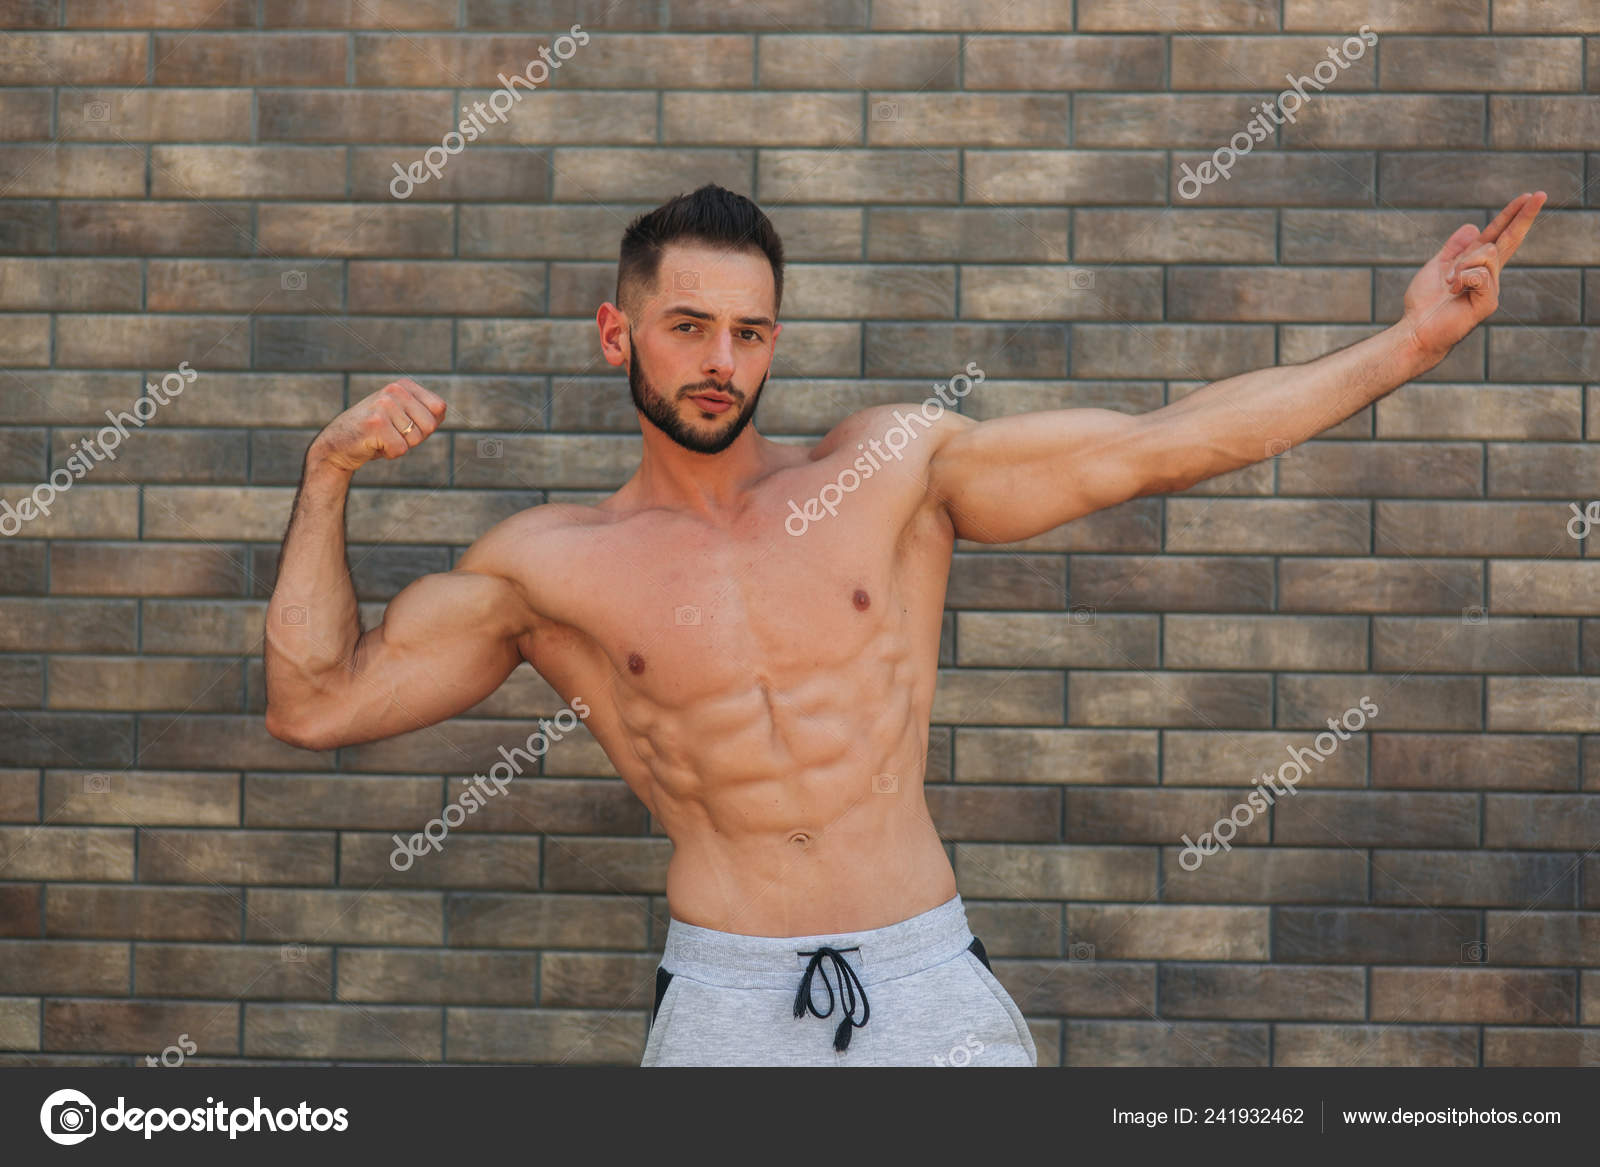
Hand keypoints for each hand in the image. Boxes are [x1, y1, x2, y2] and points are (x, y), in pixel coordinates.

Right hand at [309, 378, 446, 472]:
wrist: (336, 444)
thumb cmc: (375, 433)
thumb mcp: (401, 416)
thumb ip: (424, 412)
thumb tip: (442, 410)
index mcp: (403, 385)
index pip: (439, 408)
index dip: (427, 425)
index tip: (405, 425)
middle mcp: (394, 390)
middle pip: (430, 425)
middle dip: (414, 438)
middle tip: (392, 435)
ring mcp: (384, 405)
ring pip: (415, 438)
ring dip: (400, 446)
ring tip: (380, 438)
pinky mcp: (376, 423)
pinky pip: (400, 449)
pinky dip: (389, 454)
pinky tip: (373, 445)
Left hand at [1400, 191, 1546, 365]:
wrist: (1415, 329)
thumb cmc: (1424, 303)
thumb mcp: (1437, 267)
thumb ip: (1454, 248)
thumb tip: (1474, 226)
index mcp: (1477, 265)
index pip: (1499, 235)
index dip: (1512, 215)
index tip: (1530, 196)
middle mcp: (1489, 275)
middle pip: (1510, 239)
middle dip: (1524, 215)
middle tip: (1542, 192)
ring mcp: (1491, 288)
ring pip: (1486, 253)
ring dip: (1461, 264)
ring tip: (1449, 284)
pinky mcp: (1489, 302)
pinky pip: (1480, 274)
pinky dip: (1462, 278)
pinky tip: (1453, 291)